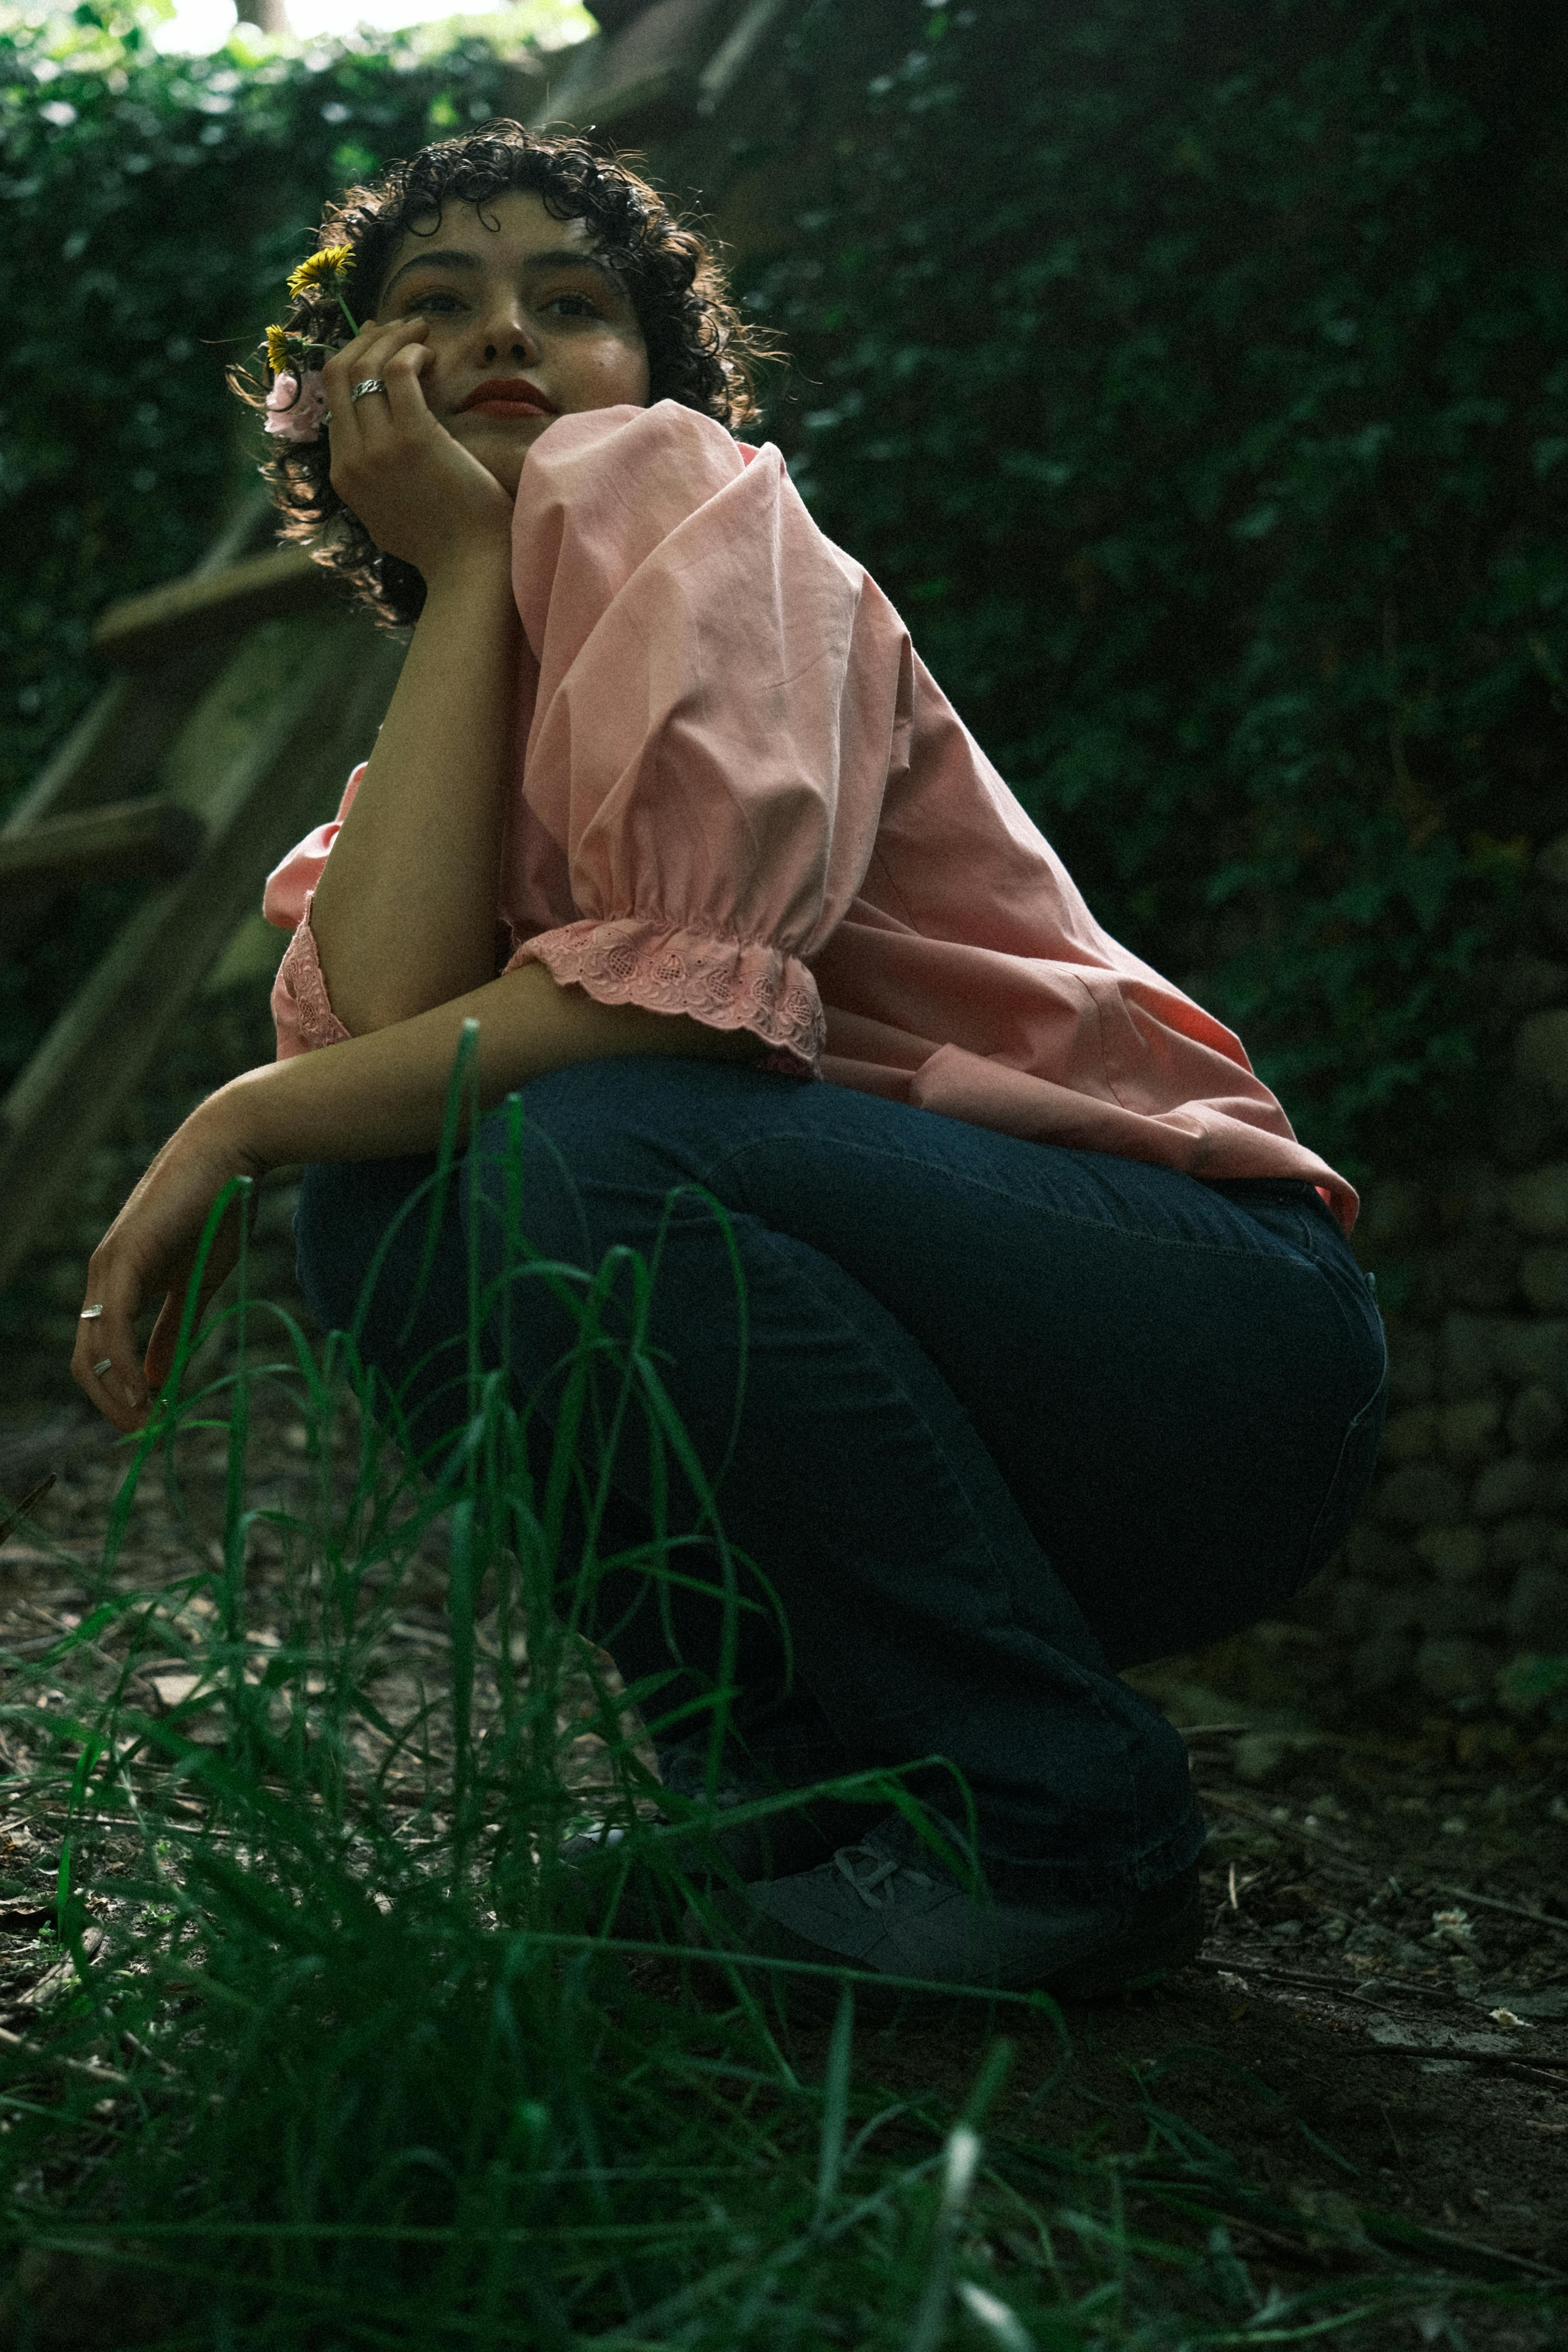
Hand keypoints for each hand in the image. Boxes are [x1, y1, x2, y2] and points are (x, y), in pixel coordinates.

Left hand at [72, 1096, 269, 1434]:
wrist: (232, 1154)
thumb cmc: (219, 1209)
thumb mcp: (197, 1283)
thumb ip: (175, 1328)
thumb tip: (158, 1378)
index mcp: (120, 1282)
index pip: (99, 1352)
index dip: (117, 1393)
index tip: (150, 1422)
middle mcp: (103, 1276)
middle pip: (85, 1359)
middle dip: (111, 1404)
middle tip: (145, 1434)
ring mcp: (107, 1265)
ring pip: (91, 1347)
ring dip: (115, 1394)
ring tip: (146, 1422)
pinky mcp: (122, 1256)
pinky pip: (111, 1323)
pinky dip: (122, 1363)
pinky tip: (144, 1390)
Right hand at [322, 319, 514, 584]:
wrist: (470, 570)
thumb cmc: (445, 545)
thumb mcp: (391, 515)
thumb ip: (376, 481)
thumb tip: (377, 449)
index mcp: (343, 475)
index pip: (334, 400)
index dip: (355, 363)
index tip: (381, 345)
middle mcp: (352, 459)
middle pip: (340, 374)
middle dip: (367, 341)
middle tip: (400, 327)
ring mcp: (378, 449)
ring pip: (366, 366)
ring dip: (393, 338)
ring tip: (421, 330)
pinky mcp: (413, 439)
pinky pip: (399, 372)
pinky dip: (413, 352)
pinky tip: (432, 354)